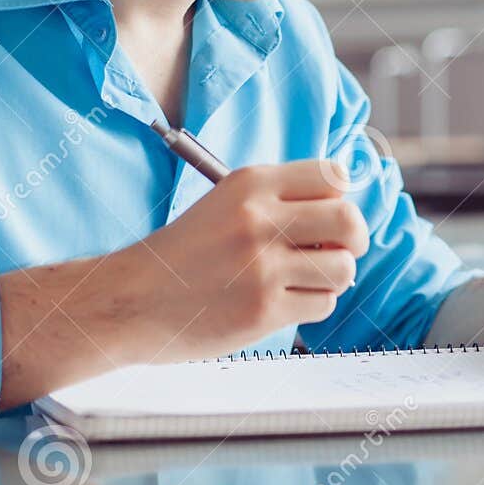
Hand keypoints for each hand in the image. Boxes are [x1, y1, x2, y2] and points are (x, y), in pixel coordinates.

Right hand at [0, 159, 367, 408]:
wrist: (130, 301)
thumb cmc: (184, 253)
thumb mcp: (226, 202)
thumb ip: (280, 199)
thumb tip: (345, 207)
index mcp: (251, 184)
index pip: (333, 174)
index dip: (342, 197)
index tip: (332, 213)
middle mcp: (259, 219)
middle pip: (349, 219)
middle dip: (353, 238)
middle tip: (339, 249)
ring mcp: (262, 267)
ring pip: (343, 267)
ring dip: (332, 276)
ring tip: (303, 279)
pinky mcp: (262, 310)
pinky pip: (322, 303)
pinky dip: (312, 304)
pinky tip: (282, 301)